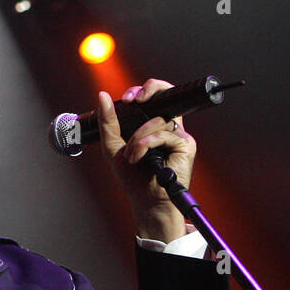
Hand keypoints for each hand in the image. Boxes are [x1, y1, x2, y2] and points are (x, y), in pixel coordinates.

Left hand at [96, 82, 196, 242]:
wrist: (145, 200)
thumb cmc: (133, 177)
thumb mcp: (113, 146)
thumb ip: (108, 122)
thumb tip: (103, 96)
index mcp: (155, 125)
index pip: (157, 96)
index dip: (147, 89)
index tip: (127, 99)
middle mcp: (169, 128)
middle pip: (164, 97)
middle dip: (148, 91)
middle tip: (132, 100)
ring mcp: (179, 135)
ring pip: (158, 120)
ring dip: (137, 138)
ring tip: (131, 156)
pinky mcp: (186, 145)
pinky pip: (164, 134)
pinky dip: (146, 144)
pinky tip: (139, 157)